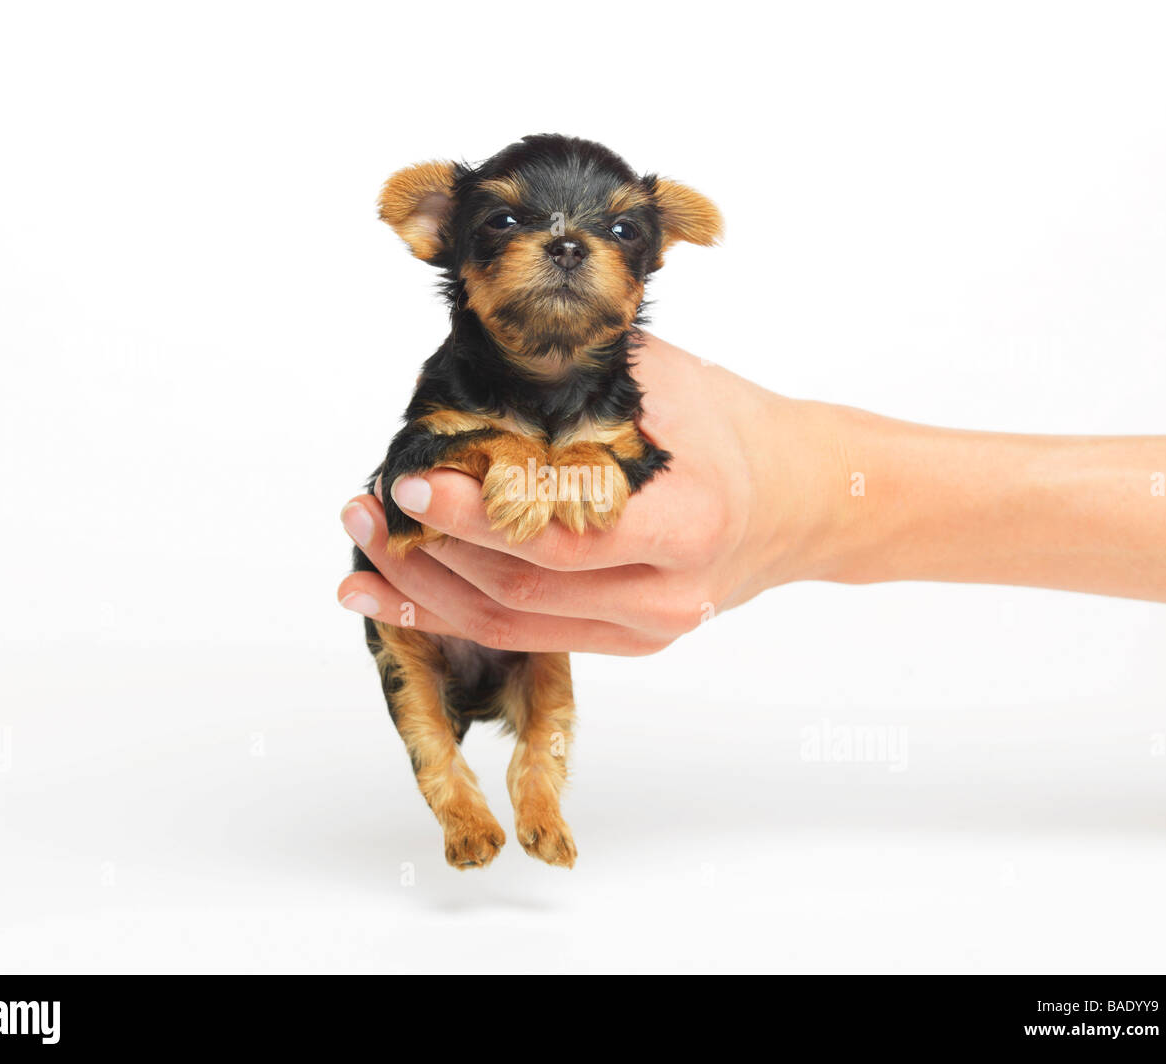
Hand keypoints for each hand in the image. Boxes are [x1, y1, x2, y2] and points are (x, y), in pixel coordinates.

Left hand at [336, 333, 841, 653]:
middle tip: (367, 507)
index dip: (475, 518)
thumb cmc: (735, 428)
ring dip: (428, 592)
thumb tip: (465, 373)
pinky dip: (460, 613)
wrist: (802, 498)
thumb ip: (571, 379)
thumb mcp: (663, 383)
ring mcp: (647, 631)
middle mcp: (667, 597)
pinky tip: (406, 591)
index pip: (560, 535)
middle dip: (429, 554)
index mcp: (687, 525)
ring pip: (514, 626)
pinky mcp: (629, 642)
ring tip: (363, 553)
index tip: (411, 483)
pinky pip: (530, 635)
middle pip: (522, 591)